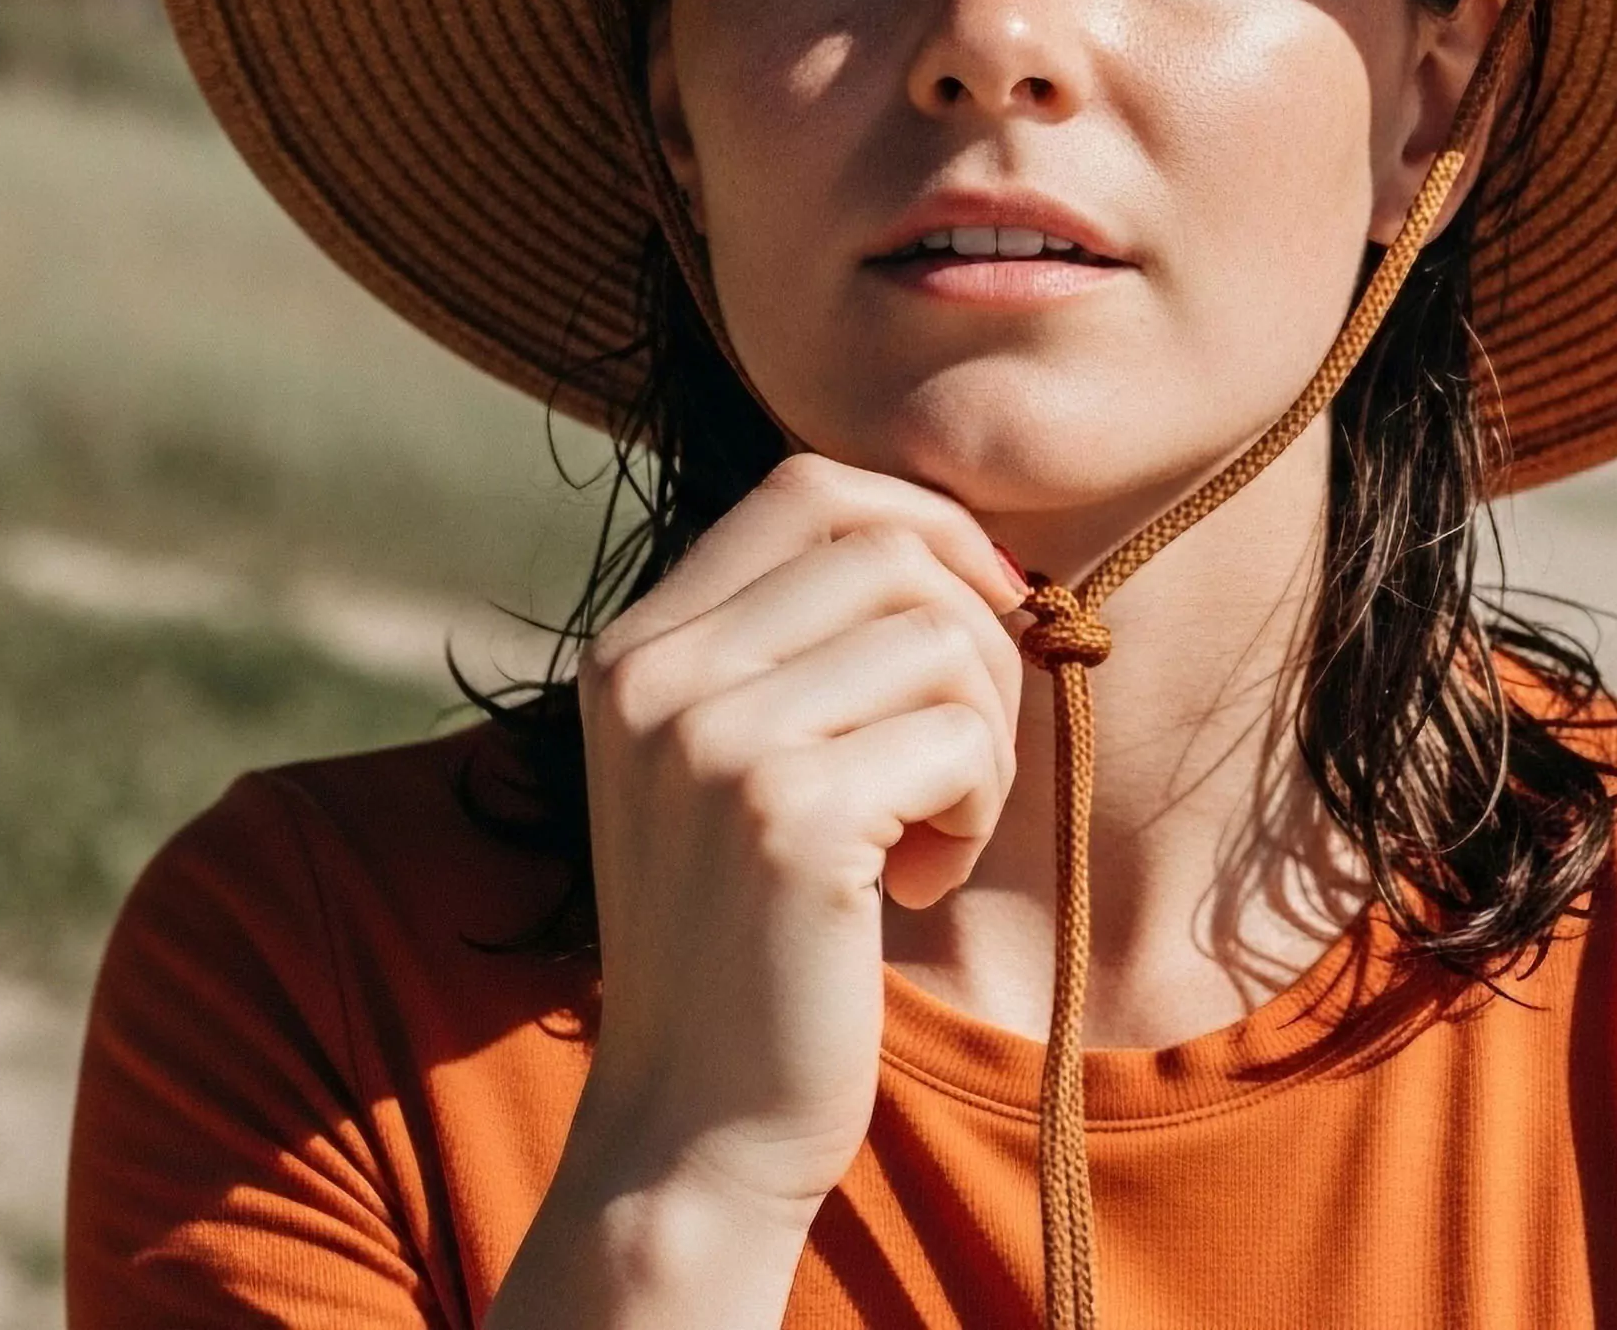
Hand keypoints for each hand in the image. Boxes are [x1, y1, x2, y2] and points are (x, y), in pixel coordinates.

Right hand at [490, 454, 1025, 1326]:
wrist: (695, 1127)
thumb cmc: (750, 945)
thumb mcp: (733, 768)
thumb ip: (795, 649)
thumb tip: (958, 537)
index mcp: (634, 649)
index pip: (805, 489)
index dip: (925, 526)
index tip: (981, 610)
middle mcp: (656, 675)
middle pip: (889, 548)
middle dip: (975, 640)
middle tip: (961, 760)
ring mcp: (713, 739)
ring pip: (942, 636)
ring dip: (982, 740)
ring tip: (929, 836)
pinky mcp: (789, 814)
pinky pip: (962, 737)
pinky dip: (976, 810)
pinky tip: (917, 888)